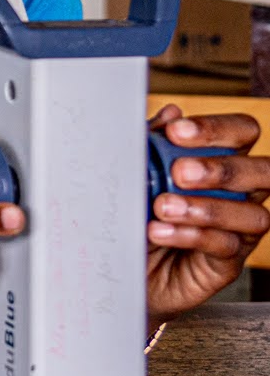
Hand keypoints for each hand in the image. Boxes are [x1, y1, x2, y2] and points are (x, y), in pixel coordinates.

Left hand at [145, 107, 268, 323]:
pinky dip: (192, 236)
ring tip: (163, 207)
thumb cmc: (135, 212)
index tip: (176, 132)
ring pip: (252, 214)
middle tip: (180, 172)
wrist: (120, 262)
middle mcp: (240, 193)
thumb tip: (171, 113)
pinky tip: (162, 231)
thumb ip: (152, 143)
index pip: (242, 133)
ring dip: (206, 208)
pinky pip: (225, 246)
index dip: (217, 128)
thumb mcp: (137, 173)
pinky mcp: (227, 262)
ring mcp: (238, 229)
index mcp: (222, 161)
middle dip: (222, 169)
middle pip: (263, 172)